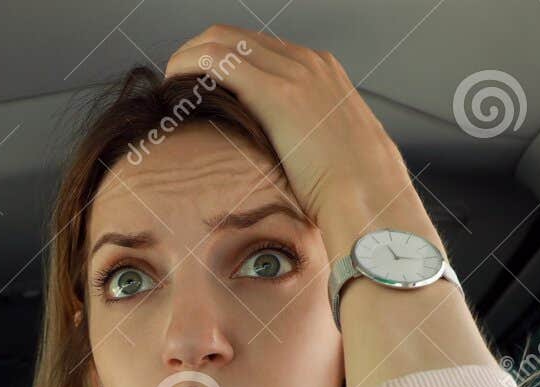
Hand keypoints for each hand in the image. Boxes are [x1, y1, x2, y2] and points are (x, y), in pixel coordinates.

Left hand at [165, 25, 418, 252]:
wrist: (370, 198)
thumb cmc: (351, 192)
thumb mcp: (328, 154)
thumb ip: (303, 142)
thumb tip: (277, 161)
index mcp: (321, 72)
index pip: (255, 47)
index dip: (218, 60)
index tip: (196, 86)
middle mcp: (307, 62)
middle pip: (233, 36)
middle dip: (197, 54)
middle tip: (175, 83)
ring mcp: (295, 73)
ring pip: (220, 40)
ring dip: (187, 58)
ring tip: (170, 87)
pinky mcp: (279, 93)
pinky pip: (218, 61)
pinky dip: (189, 67)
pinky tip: (174, 87)